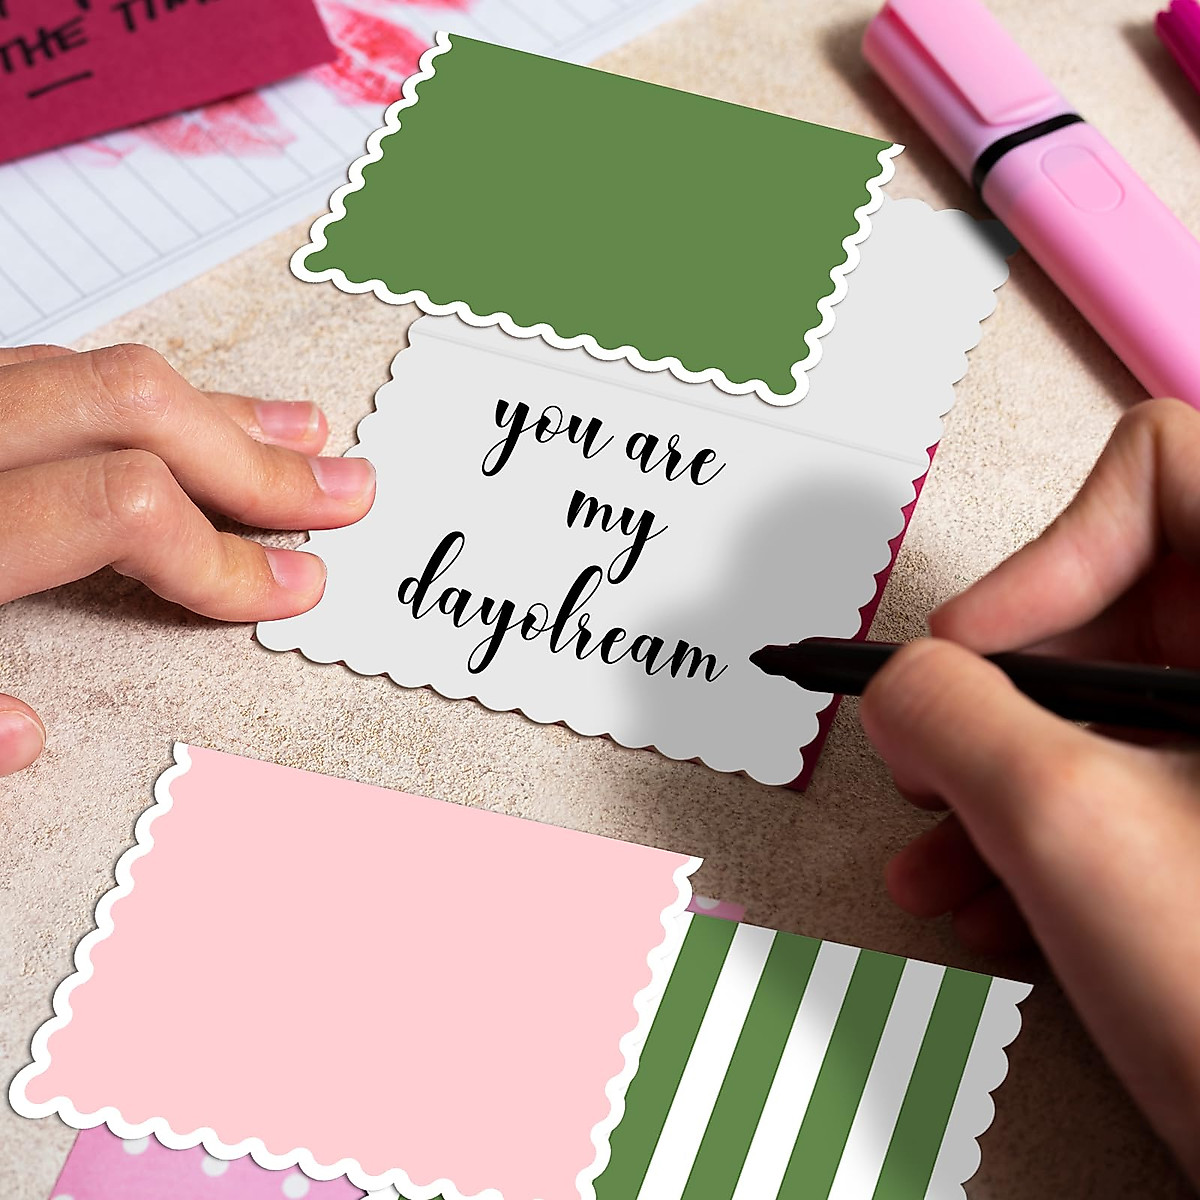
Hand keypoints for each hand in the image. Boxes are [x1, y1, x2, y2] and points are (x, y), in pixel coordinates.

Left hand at [0, 343, 375, 776]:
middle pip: (132, 407)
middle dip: (255, 463)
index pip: (123, 508)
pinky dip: (140, 395)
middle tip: (340, 494)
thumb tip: (22, 733)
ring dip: (214, 411)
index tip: (291, 590)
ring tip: (301, 434)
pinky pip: (55, 367)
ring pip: (97, 369)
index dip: (224, 555)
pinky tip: (189, 412)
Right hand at [859, 398, 1199, 1182]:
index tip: (983, 654)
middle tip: (934, 759)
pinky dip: (1048, 828)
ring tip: (945, 860)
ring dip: (1002, 774)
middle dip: (998, 693)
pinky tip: (996, 901)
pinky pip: (1130, 777)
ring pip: (1107, 704)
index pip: (1162, 468)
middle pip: (1111, 602)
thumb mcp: (1065, 829)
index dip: (1051, 550)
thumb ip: (950, 716)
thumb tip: (897, 689)